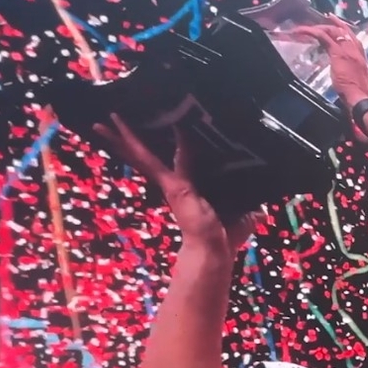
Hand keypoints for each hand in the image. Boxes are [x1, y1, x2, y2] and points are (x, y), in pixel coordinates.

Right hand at [91, 114, 261, 250]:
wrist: (216, 249)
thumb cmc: (228, 235)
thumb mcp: (246, 214)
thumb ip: (251, 208)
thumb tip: (263, 209)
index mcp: (192, 185)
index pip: (179, 159)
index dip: (171, 143)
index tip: (165, 124)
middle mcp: (177, 181)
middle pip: (152, 155)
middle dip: (135, 139)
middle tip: (116, 119)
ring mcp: (171, 182)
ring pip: (143, 154)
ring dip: (124, 137)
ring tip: (104, 120)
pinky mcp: (171, 184)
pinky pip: (150, 159)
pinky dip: (135, 143)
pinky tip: (119, 127)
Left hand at [290, 15, 367, 110]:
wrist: (362, 99)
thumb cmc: (360, 96)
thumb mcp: (358, 82)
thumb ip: (352, 74)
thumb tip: (346, 75)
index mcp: (362, 58)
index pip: (353, 39)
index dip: (345, 30)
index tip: (338, 26)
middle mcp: (357, 51)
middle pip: (344, 32)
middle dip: (332, 26)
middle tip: (322, 23)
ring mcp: (348, 51)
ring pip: (333, 32)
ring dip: (319, 28)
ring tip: (308, 28)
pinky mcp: (338, 53)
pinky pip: (323, 37)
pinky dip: (311, 32)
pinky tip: (303, 32)